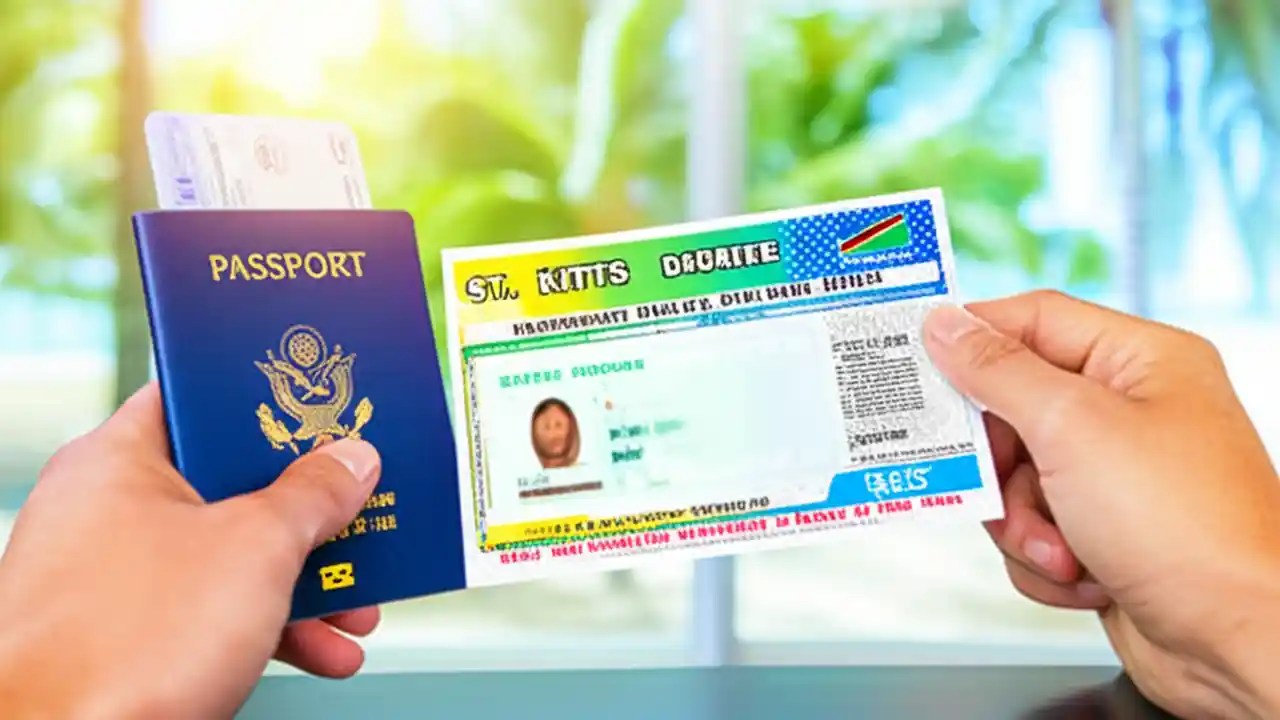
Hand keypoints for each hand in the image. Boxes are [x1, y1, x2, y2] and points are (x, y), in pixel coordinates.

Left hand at [0, 382, 382, 717]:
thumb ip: (314, 494)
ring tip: (357, 608)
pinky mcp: (125, 636)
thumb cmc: (127, 645)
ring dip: (304, 582)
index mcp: (122, 459)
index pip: (205, 398)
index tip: (329, 416)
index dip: (274, 403)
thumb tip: (351, 460)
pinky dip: (269, 625)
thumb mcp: (255, 549)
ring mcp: (113, 576)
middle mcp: (109, 509)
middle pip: (232, 484)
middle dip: (310, 514)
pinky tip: (322, 650)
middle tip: (360, 515)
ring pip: (229, 555)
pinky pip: (211, 610)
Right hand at [923, 291, 1279, 718]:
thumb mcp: (1073, 428)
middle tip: (991, 482)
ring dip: (1022, 522)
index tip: (916, 359)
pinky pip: (1031, 530)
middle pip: (1011, 408)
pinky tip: (1083, 576)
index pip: (1033, 321)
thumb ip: (997, 371)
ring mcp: (1116, 478)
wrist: (1237, 643)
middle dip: (998, 462)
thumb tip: (944, 324)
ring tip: (1063, 548)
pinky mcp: (1102, 533)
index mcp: (1141, 362)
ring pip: (1013, 479)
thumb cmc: (1187, 529)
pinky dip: (1042, 559)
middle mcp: (1130, 413)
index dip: (972, 338)